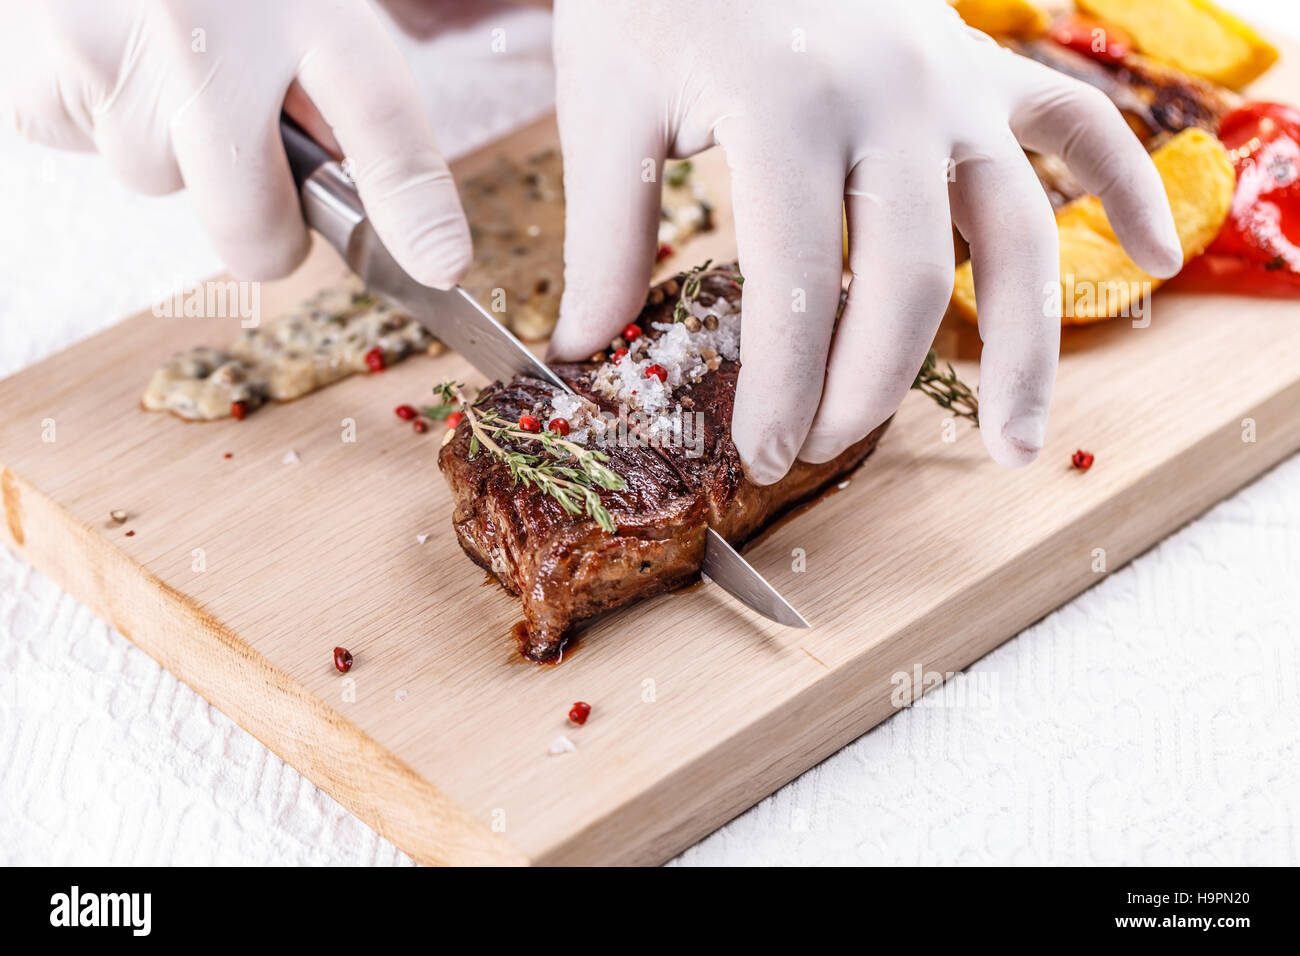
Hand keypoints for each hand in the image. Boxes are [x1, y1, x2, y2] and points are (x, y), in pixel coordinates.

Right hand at [0, 0, 470, 286]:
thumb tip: (348, 192)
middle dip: (267, 232)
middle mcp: (209, 34)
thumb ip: (332, 81)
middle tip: (260, 173)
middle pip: (253, 226)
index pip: (379, 118)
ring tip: (164, 56)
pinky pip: (81, 147)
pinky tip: (110, 50)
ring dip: (170, 147)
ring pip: (160, 185)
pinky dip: (94, 115)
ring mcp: (114, 56)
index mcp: (305, 2)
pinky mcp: (39, 76)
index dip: (414, 206)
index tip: (441, 266)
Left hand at [546, 0, 1182, 479]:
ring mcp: (950, 81)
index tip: (761, 456)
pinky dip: (1125, 187)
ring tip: (1016, 446)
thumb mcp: (607, 107)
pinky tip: (1156, 260)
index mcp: (786, 111)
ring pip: (1018, 232)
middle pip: (910, 282)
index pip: (795, 289)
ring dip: (1025, 348)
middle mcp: (890, 99)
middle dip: (866, 389)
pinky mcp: (981, 65)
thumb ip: (604, 237)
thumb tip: (586, 349)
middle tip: (821, 450)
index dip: (781, 389)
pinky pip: (1080, 123)